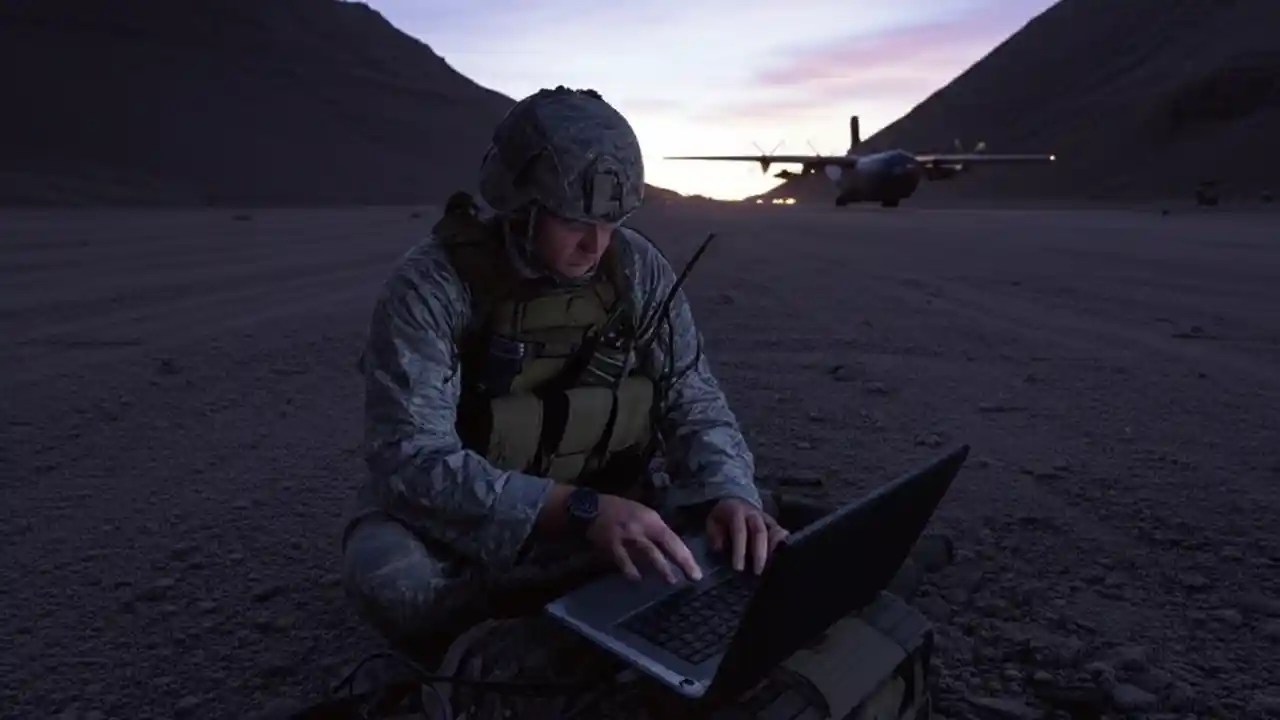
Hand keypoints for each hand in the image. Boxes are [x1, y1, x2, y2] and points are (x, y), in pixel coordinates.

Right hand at [586, 495, 703, 583]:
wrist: (590, 508)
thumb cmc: (618, 511)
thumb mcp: (641, 514)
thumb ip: (654, 530)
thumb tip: (670, 550)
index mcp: (651, 518)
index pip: (673, 538)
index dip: (686, 554)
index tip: (696, 570)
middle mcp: (643, 526)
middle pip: (667, 544)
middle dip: (682, 562)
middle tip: (694, 577)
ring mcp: (627, 535)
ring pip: (649, 552)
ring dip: (662, 567)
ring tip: (671, 581)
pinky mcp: (612, 543)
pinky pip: (623, 559)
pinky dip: (630, 569)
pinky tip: (636, 579)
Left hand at [705, 498, 787, 574]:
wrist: (736, 503)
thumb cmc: (723, 518)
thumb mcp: (713, 522)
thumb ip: (715, 535)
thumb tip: (721, 549)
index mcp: (737, 512)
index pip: (740, 532)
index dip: (739, 550)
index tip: (738, 568)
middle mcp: (754, 514)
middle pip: (760, 533)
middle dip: (759, 553)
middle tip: (757, 572)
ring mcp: (766, 518)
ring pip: (774, 532)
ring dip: (773, 550)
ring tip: (774, 567)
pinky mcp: (774, 524)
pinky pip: (781, 533)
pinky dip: (783, 545)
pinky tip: (784, 557)